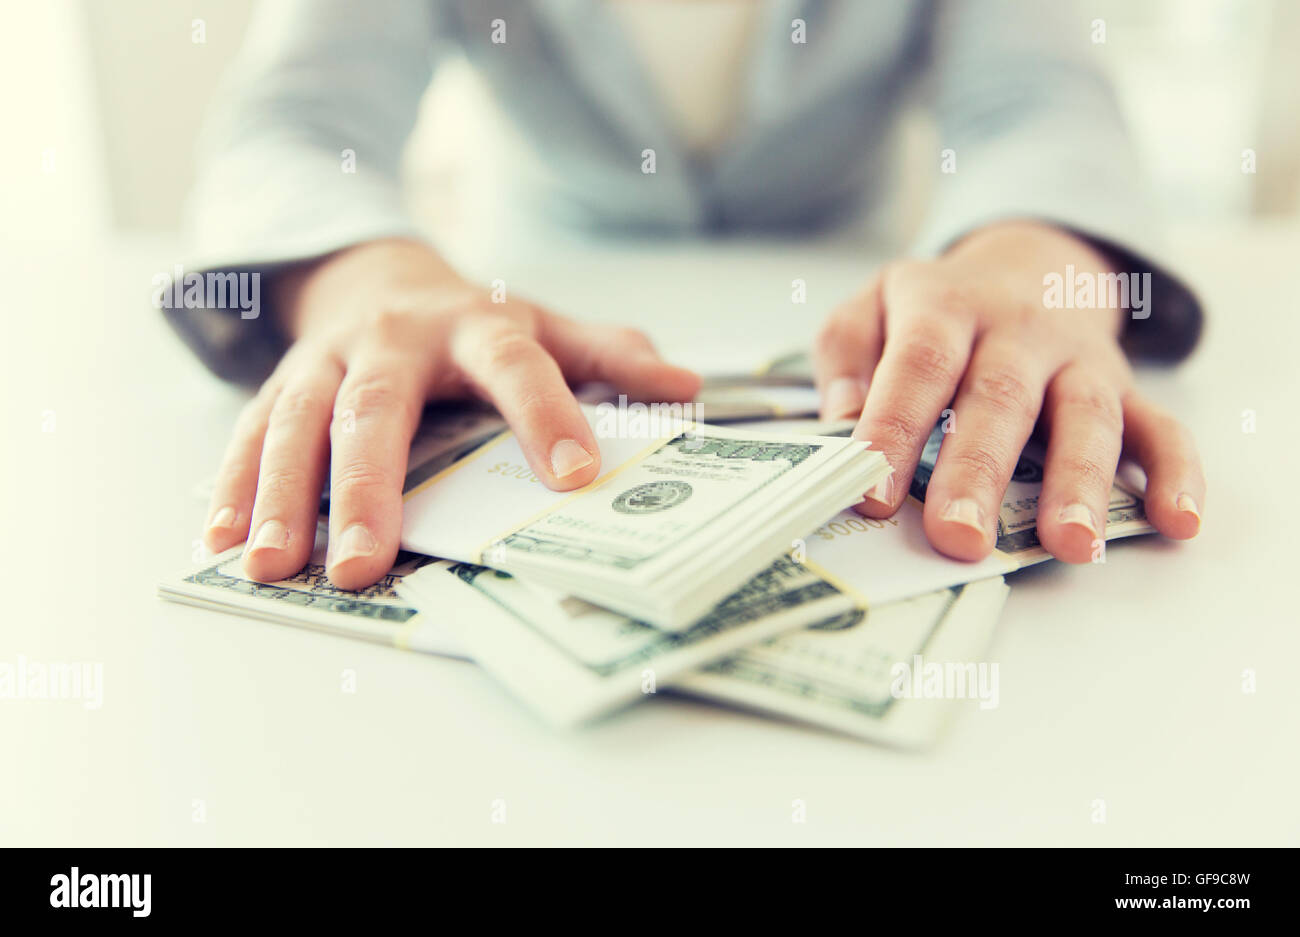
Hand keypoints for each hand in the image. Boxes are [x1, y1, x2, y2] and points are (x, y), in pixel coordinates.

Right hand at [203, 238, 700, 588]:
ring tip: (273, 566)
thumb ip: (609, 357)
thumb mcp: (546, 327)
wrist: (378, 279)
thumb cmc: (476, 323)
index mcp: (476, 325)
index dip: (547, 415)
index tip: (574, 475)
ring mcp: (328, 360)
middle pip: (375, 409)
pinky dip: (232, 485)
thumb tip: (686, 390)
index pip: (518, 366)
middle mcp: (392, 339)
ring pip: (296, 422)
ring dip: (279, 496)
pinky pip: (250, 431)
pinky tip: (219, 541)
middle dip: (365, 487)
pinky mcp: (281, 383)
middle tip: (362, 565)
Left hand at [813, 221, 1203, 562]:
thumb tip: (841, 415)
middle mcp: (1018, 330)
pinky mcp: (1125, 388)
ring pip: (1085, 415)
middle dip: (980, 471)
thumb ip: (847, 350)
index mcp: (947, 307)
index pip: (919, 367)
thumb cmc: (937, 307)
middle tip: (959, 536)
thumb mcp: (874, 304)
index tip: (874, 496)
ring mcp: (1077, 360)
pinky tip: (1177, 521)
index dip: (895, 429)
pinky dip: (1176, 472)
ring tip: (1070, 544)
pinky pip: (1161, 425)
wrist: (1030, 263)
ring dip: (1079, 481)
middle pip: (1000, 399)